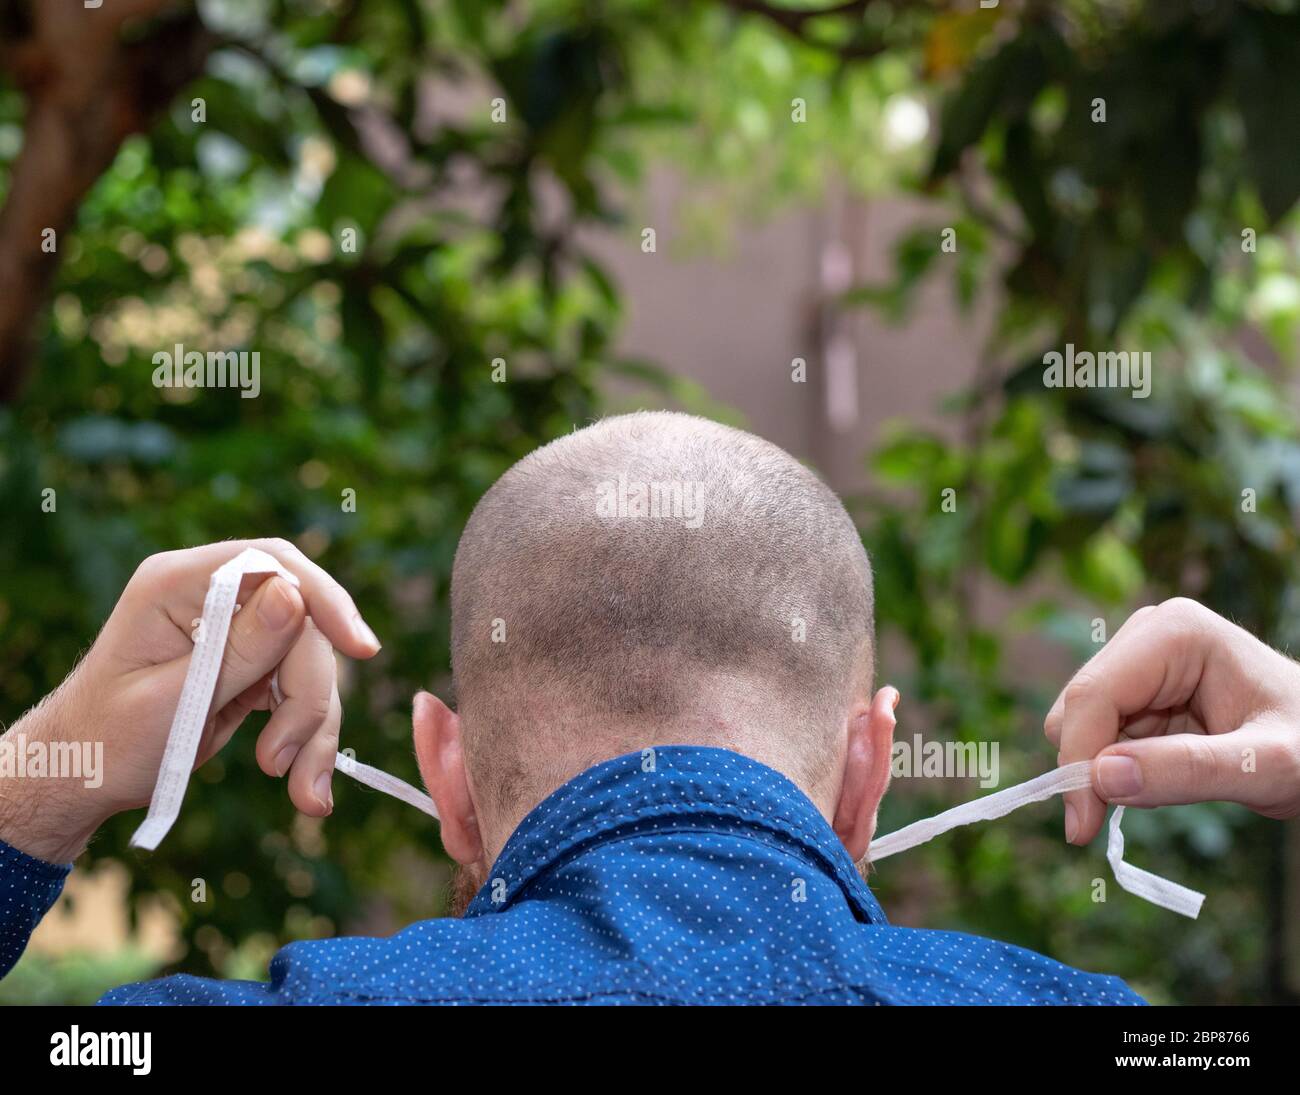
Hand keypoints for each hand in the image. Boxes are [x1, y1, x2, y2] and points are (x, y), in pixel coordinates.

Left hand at [0, 539, 380, 861]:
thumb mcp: (172, 701)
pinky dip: (308, 737)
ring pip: (310, 661)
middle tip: (288, 759)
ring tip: (302, 791)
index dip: (323, 600)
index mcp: (176, 584)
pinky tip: (304, 782)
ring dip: (314, 728)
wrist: (82, 780)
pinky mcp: (250, 662)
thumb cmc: (106, 743)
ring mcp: (233, 629)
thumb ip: (237, 648)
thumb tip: (296, 595)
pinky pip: (300, 688)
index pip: (270, 564)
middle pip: (301, 623)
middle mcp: (210, 596)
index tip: (362, 650)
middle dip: (308, 696)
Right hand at [1045, 597, 1299, 845]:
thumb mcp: (1264, 767)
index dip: (1078, 761)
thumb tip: (1102, 778)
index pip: (1093, 696)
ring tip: (1170, 783)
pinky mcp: (1137, 688)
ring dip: (1106, 767)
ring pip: (1077, 724)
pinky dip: (1116, 766)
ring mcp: (1138, 660)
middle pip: (1076, 708)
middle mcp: (1147, 635)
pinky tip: (1161, 772)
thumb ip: (1188, 770)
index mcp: (1174, 632)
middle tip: (1122, 815)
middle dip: (1093, 765)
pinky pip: (1097, 734)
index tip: (1081, 829)